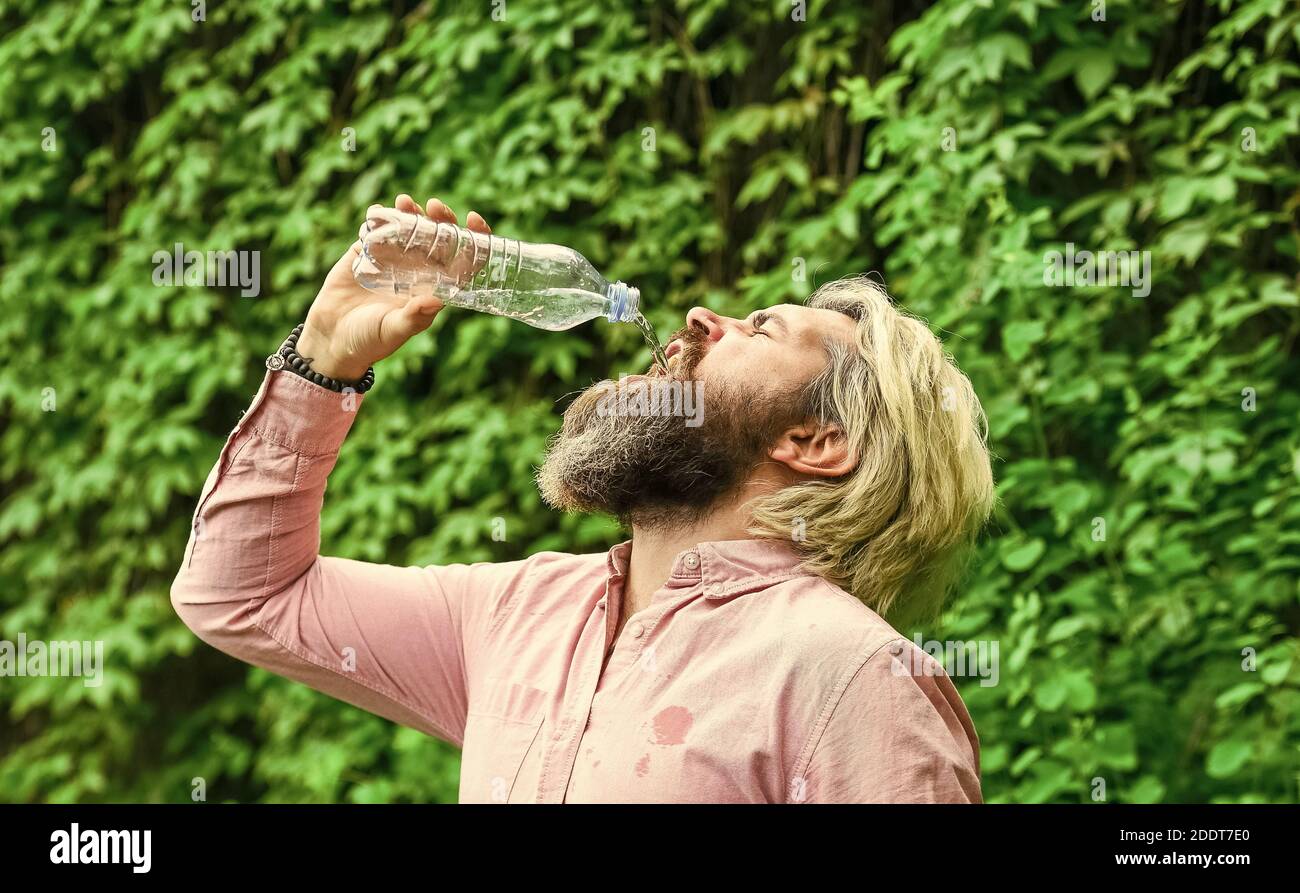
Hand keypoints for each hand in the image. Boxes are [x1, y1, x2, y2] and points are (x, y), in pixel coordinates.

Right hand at [296, 193, 491, 380]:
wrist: (332, 338)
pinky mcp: (366, 252)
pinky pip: (375, 228)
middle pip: (439, 237)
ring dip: (410, 211)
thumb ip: (414, 317)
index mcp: (434, 289)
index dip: (474, 240)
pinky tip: (378, 211)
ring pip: (409, 227)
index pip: (463, 261)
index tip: (473, 219)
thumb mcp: (394, 331)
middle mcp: (418, 271)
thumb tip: (438, 300)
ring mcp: (393, 259)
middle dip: (441, 218)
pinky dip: (378, 215)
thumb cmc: (370, 341)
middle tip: (434, 206)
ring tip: (405, 202)